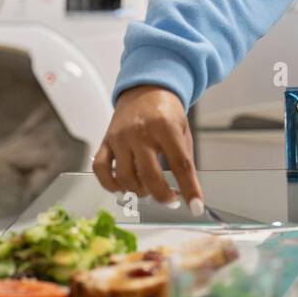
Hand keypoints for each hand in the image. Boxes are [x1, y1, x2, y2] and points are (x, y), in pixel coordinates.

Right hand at [93, 85, 202, 213]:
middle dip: (162, 195)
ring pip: (125, 176)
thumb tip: (187, 192)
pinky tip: (123, 189)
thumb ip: (184, 158)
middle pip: (149, 175)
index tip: (196, 207)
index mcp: (166, 126)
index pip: (180, 164)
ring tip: (148, 190)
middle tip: (170, 200)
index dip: (190, 189)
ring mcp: (120, 136)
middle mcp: (140, 131)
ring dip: (138, 192)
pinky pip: (100, 169)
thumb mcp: (183, 130)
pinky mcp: (106, 140)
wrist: (145, 89)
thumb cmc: (167, 112)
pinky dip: (110, 185)